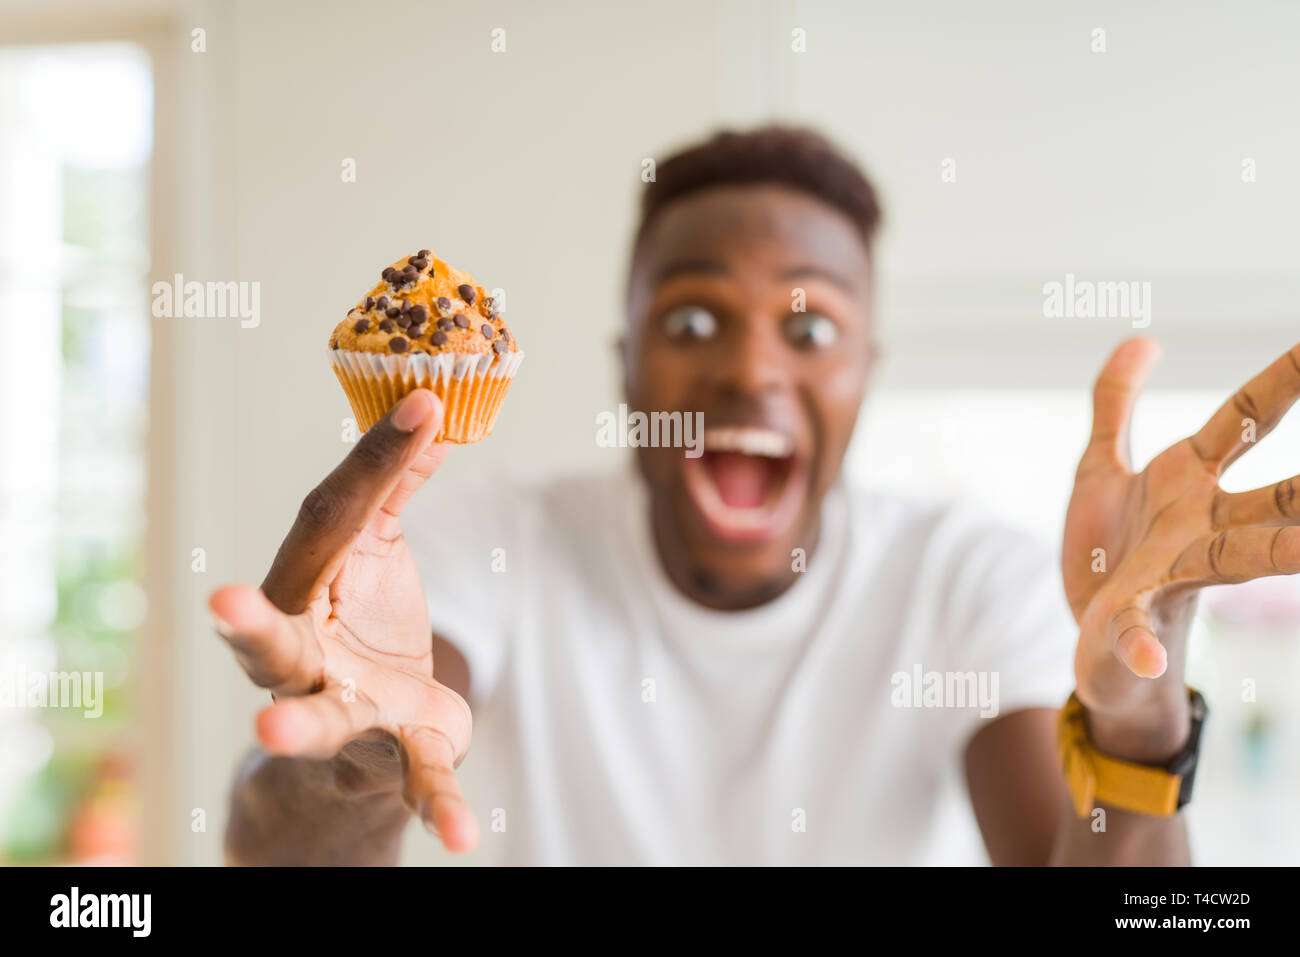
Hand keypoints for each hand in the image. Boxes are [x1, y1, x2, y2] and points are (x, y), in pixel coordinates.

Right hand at [208, 390, 477, 851]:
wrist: (355, 738)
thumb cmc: (359, 625)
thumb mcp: (375, 552)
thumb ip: (399, 489)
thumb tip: (432, 413)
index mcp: (306, 586)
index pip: (337, 518)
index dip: (377, 461)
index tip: (425, 400)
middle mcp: (304, 654)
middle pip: (271, 639)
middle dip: (248, 624)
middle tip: (220, 605)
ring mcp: (340, 709)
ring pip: (315, 716)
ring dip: (298, 720)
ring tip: (274, 726)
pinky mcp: (388, 753)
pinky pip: (414, 780)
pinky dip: (440, 806)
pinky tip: (463, 840)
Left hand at [1063, 339, 1299, 755]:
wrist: (1094, 641)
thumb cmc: (1110, 549)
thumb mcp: (1102, 468)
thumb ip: (1116, 404)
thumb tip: (1142, 340)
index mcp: (1191, 481)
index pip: (1247, 418)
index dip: (1287, 378)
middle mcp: (1201, 527)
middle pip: (1274, 494)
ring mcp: (1170, 575)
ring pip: (1237, 560)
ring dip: (1281, 553)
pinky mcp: (1127, 621)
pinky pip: (1136, 632)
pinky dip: (1140, 643)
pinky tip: (1148, 658)